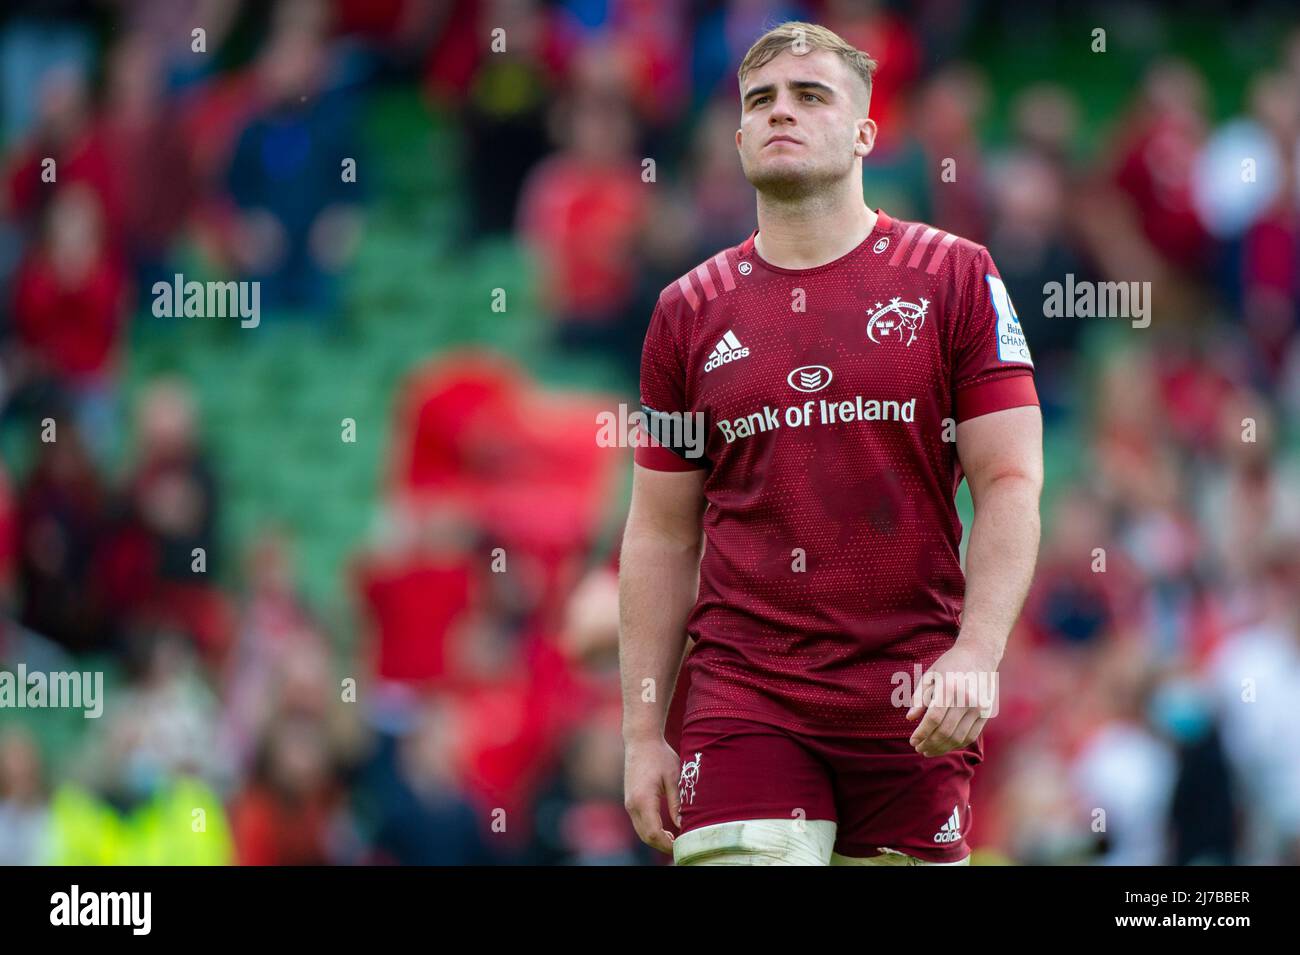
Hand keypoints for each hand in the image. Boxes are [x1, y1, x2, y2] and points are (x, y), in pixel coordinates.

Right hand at [623, 735, 681, 853]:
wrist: (641, 740)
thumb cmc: (659, 756)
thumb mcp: (674, 778)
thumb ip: (677, 804)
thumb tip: (683, 825)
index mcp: (644, 800)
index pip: (654, 833)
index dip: (667, 844)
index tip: (682, 846)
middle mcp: (632, 805)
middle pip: (646, 837)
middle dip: (662, 846)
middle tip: (681, 847)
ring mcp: (629, 803)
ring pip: (641, 832)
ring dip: (656, 839)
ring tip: (674, 841)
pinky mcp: (629, 801)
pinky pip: (638, 823)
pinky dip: (650, 831)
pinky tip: (664, 831)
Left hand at [905, 641, 999, 756]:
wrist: (979, 655)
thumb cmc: (950, 665)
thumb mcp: (930, 676)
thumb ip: (920, 697)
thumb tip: (910, 718)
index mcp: (949, 688)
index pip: (933, 719)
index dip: (921, 733)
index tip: (912, 741)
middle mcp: (966, 699)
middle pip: (945, 731)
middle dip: (929, 744)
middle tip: (918, 748)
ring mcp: (979, 707)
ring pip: (958, 737)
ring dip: (942, 748)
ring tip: (929, 750)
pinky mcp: (987, 713)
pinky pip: (971, 735)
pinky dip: (957, 744)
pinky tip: (945, 746)